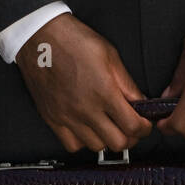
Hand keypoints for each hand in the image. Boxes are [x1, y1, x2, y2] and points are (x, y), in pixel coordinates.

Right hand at [15, 14, 152, 154]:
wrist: (39, 37)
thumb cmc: (72, 39)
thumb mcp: (109, 53)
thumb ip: (126, 82)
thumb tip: (141, 102)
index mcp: (103, 91)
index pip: (133, 126)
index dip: (145, 127)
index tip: (145, 123)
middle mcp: (86, 109)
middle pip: (118, 143)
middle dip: (130, 136)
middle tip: (130, 125)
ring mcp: (68, 117)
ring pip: (97, 147)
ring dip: (107, 138)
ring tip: (108, 124)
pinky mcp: (53, 119)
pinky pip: (72, 145)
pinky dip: (83, 141)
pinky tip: (86, 127)